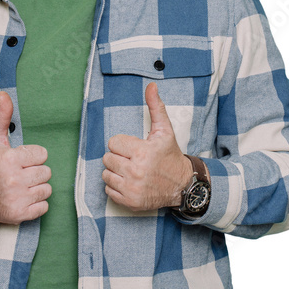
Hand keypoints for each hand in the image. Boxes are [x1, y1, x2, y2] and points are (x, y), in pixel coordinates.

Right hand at [0, 91, 50, 222]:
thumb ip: (2, 116)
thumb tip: (3, 94)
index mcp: (9, 159)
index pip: (42, 154)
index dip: (32, 156)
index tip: (19, 160)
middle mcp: (13, 180)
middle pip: (46, 172)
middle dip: (35, 172)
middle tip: (20, 174)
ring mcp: (16, 199)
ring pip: (47, 189)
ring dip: (37, 188)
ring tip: (21, 186)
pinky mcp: (19, 215)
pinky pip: (44, 207)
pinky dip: (36, 204)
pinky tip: (23, 199)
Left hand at [102, 82, 192, 211]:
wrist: (182, 185)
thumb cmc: (169, 156)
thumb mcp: (165, 130)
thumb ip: (155, 107)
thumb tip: (151, 86)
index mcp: (143, 152)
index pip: (113, 143)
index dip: (123, 144)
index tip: (134, 148)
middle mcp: (136, 171)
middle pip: (107, 158)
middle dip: (118, 157)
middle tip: (132, 159)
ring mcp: (132, 188)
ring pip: (106, 174)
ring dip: (115, 172)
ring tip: (130, 170)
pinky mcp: (129, 202)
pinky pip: (108, 190)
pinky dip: (116, 186)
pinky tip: (130, 182)